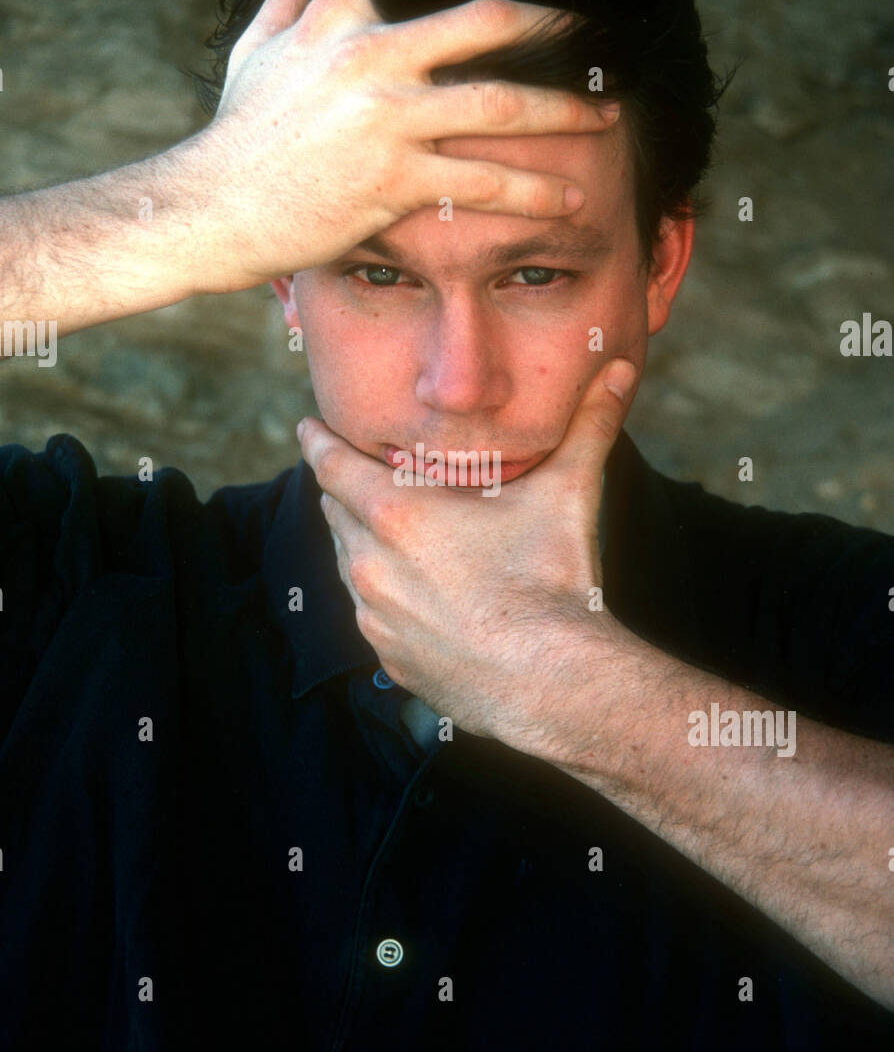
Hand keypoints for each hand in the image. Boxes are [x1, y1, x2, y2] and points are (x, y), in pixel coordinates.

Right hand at [193, 0, 619, 290]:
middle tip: (603, 41)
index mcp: (344, 14)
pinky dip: (533, 193)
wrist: (214, 208)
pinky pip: (483, 181)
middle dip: (556, 29)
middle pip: (490, 25)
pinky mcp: (395, 177)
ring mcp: (387, 115)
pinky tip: (569, 202)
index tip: (543, 3)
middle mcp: (373, 53)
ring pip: (501, 104)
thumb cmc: (237, 135)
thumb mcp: (257, 47)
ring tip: (608, 117)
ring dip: (564, 110)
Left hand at [298, 358, 636, 741]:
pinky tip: (413, 595)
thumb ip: (588, 426)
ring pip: (349, 565)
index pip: (331, 466)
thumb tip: (622, 368)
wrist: (554, 683)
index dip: (317, 443)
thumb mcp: (569, 492)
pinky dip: (384, 597)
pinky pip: (372, 617)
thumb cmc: (553, 581)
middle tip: (358, 476)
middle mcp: (370, 564)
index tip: (307, 429)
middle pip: (336, 513)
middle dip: (345, 492)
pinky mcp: (389, 659)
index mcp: (396, 514)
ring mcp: (375, 617)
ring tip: (388, 534)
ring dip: (362, 544)